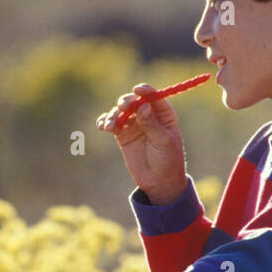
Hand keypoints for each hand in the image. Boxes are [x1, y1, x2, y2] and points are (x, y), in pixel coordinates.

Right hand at [96, 83, 187, 204]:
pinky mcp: (123, 135)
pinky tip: (103, 126)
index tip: (137, 90)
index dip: (145, 90)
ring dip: (113, 115)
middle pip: (134, 101)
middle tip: (122, 108)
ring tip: (110, 126)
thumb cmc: (168, 160)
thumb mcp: (163, 141)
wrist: (159, 182)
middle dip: (126, 102)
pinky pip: (112, 124)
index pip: (153, 96)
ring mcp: (134, 125)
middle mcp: (148, 116)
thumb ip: (152, 123)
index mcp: (163, 114)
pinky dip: (105, 122)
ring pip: (120, 112)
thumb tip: (143, 105)